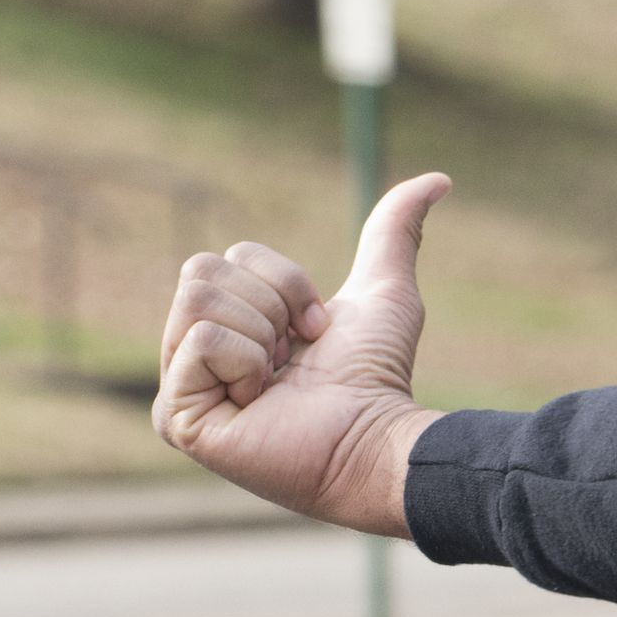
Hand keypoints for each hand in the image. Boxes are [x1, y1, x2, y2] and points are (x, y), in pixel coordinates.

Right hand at [154, 174, 451, 535]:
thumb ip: (395, 230)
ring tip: (277, 379)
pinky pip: (202, 343)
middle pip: (201, 271)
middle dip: (267, 304)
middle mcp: (195, 355)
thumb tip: (439, 179)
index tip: (316, 332)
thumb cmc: (378, 376)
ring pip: (196, 301)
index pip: (231, 256)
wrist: (375, 437)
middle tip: (293, 356)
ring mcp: (180, 389)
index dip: (286, 284)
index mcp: (230, 324)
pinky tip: (260, 401)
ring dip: (259, 334)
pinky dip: (246, 363)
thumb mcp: (384, 290)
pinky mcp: (177, 419)